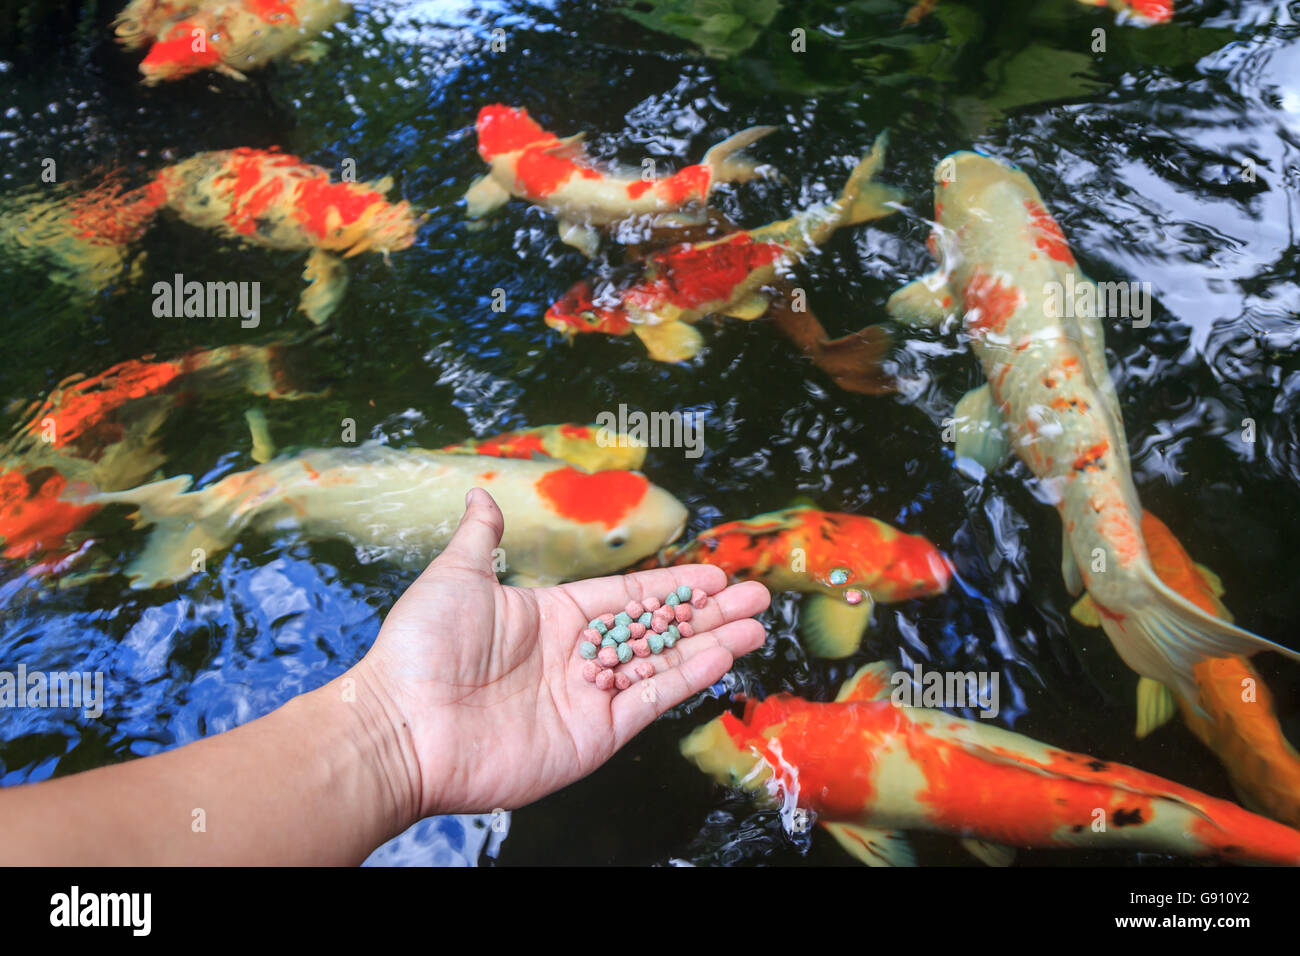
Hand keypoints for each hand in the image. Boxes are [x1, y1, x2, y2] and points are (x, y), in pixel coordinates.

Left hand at [352, 488, 770, 818]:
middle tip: (755, 599)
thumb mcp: (456, 576)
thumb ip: (481, 538)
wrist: (403, 726)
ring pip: (663, 665)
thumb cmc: (422, 647)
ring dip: (710, 646)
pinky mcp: (592, 735)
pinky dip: (686, 680)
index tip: (716, 575)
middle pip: (657, 631)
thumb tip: (478, 493)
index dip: (673, 587)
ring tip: (755, 628)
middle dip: (707, 614)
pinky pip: (649, 702)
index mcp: (552, 617)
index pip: (628, 598)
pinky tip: (721, 658)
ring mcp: (587, 697)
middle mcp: (577, 657)